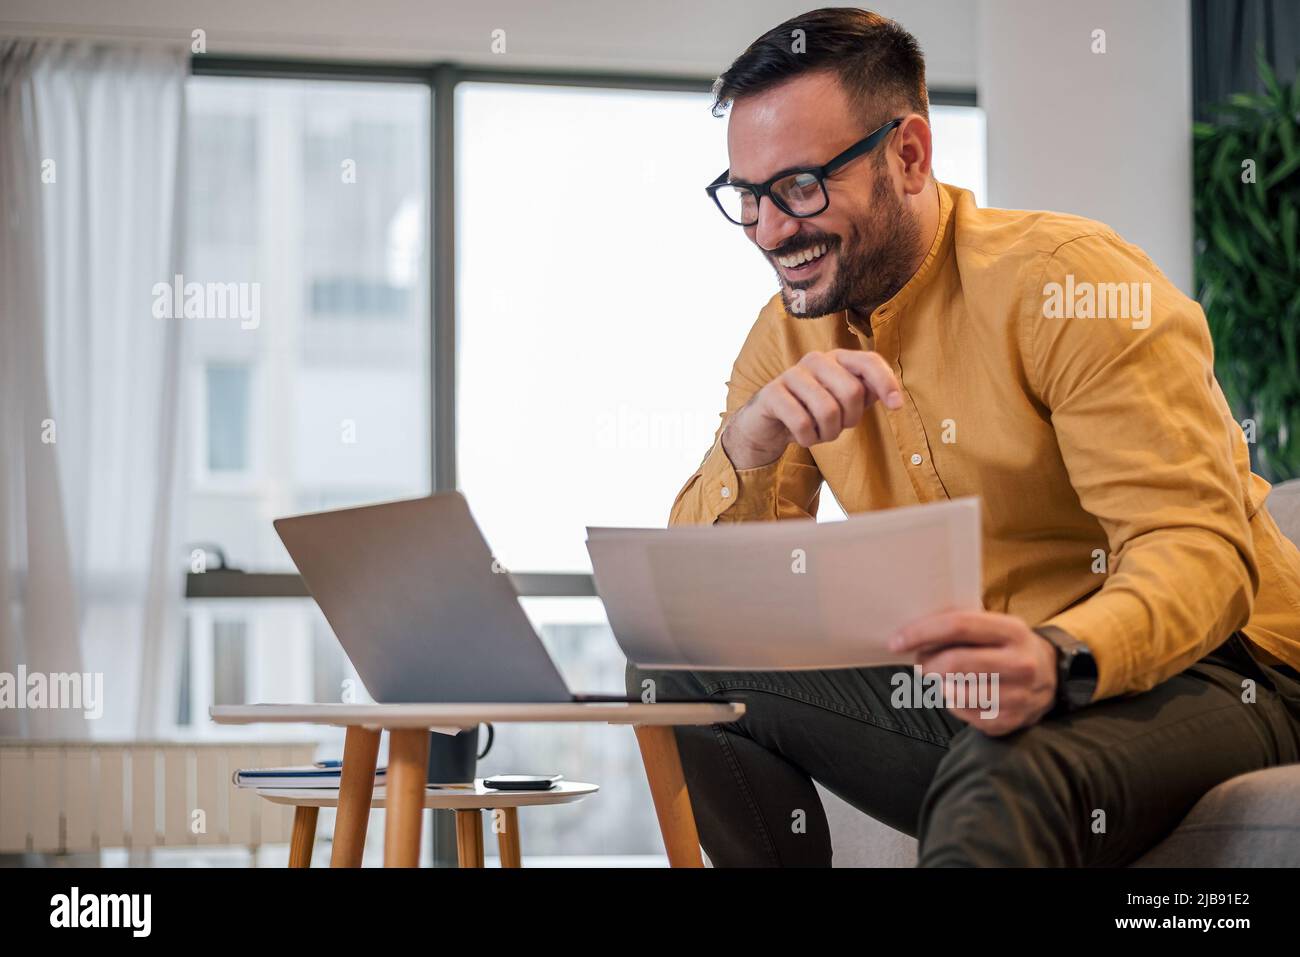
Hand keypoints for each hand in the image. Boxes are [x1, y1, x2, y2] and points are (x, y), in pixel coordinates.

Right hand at [721, 349, 903, 469]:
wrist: (767, 424)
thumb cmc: (811, 412)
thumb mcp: (843, 403)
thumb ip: (868, 393)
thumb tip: (894, 396)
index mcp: (837, 359)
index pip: (869, 361)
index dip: (886, 382)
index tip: (896, 407)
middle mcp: (815, 360)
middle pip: (852, 391)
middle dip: (849, 419)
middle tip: (837, 427)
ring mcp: (791, 374)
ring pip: (828, 410)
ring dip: (827, 433)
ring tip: (818, 433)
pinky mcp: (771, 393)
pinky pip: (801, 423)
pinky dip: (807, 439)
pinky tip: (801, 436)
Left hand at [890, 611, 1057, 735]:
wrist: (1052, 678)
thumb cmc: (1007, 647)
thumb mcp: (994, 626)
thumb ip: (960, 625)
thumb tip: (912, 632)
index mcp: (1013, 631)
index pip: (959, 626)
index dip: (921, 632)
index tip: (896, 641)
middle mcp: (1021, 663)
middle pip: (954, 663)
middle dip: (926, 663)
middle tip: (920, 662)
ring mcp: (1017, 696)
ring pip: (954, 693)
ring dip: (937, 684)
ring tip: (940, 676)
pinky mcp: (1009, 722)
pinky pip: (962, 713)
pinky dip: (951, 702)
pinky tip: (959, 692)